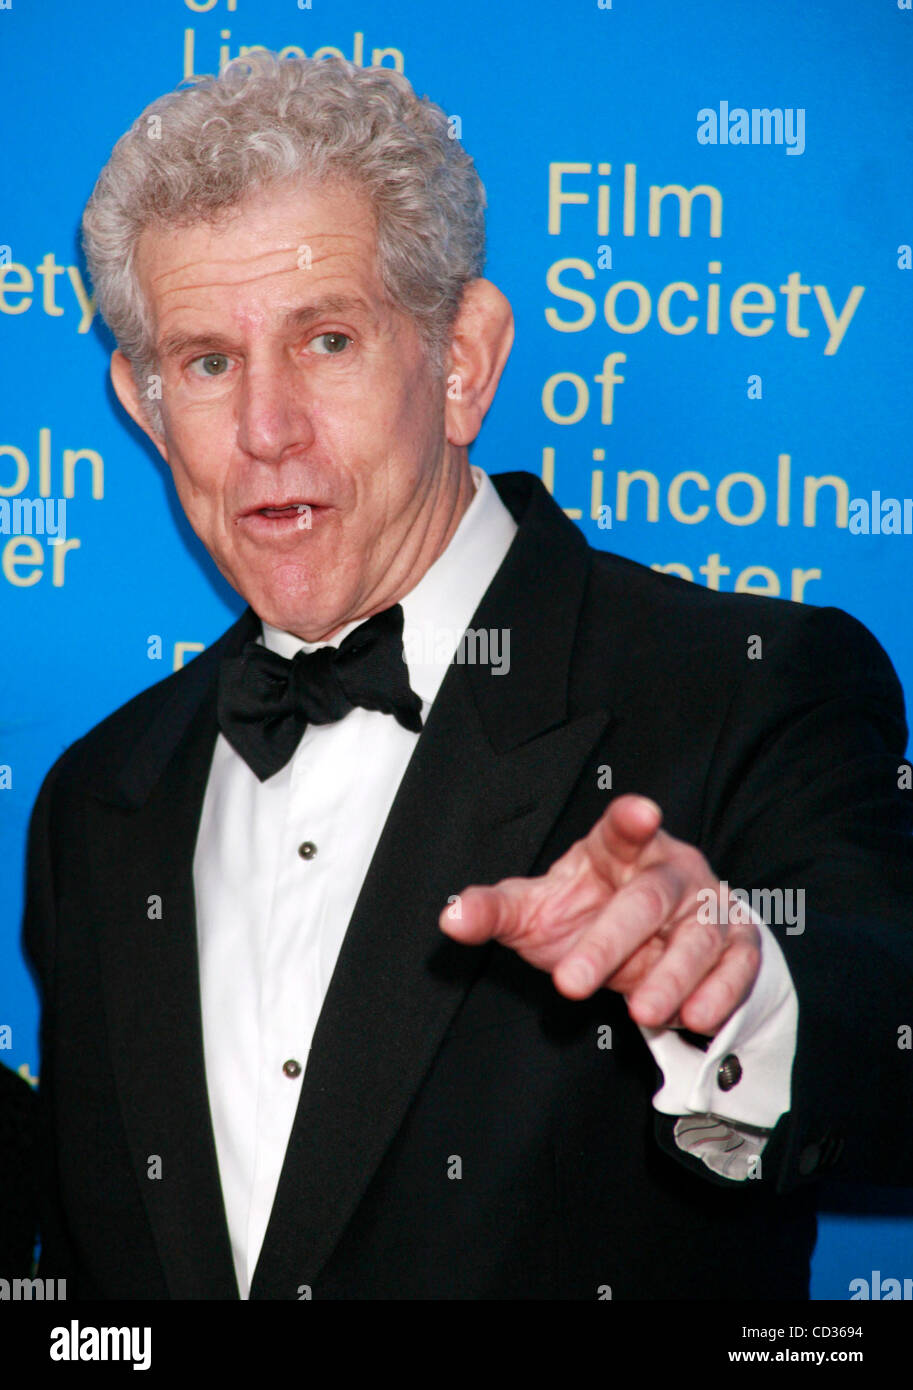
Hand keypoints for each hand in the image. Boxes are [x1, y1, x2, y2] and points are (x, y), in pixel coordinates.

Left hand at [438, 794, 760, 1035]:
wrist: (651, 942)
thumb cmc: (590, 913)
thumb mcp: (538, 911)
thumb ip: (493, 911)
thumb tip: (450, 917)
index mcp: (620, 849)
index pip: (623, 827)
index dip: (631, 819)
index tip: (639, 813)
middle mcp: (670, 870)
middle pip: (648, 897)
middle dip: (612, 941)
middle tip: (572, 983)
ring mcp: (708, 906)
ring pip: (698, 935)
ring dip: (672, 975)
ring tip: (642, 1012)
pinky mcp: (736, 943)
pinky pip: (736, 965)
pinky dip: (720, 992)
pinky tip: (695, 1017)